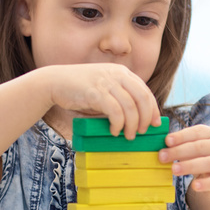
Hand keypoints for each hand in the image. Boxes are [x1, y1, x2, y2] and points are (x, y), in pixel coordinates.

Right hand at [44, 63, 160, 138]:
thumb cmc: (80, 90)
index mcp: (122, 73)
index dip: (153, 109)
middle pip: (142, 98)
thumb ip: (119, 98)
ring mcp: (106, 82)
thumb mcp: (104, 89)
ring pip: (131, 107)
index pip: (145, 91)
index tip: (155, 124)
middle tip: (142, 132)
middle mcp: (117, 75)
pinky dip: (118, 124)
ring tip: (128, 136)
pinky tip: (114, 131)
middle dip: (146, 118)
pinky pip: (115, 111)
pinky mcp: (96, 92)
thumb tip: (137, 119)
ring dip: (132, 125)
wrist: (55, 82)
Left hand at [159, 125, 209, 200]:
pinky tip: (195, 186)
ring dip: (189, 166)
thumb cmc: (203, 158)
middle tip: (163, 157)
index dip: (181, 136)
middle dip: (180, 151)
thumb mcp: (195, 148)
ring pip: (208, 163)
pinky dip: (206, 183)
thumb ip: (181, 145)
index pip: (196, 132)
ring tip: (173, 170)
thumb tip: (161, 148)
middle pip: (200, 147)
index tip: (166, 141)